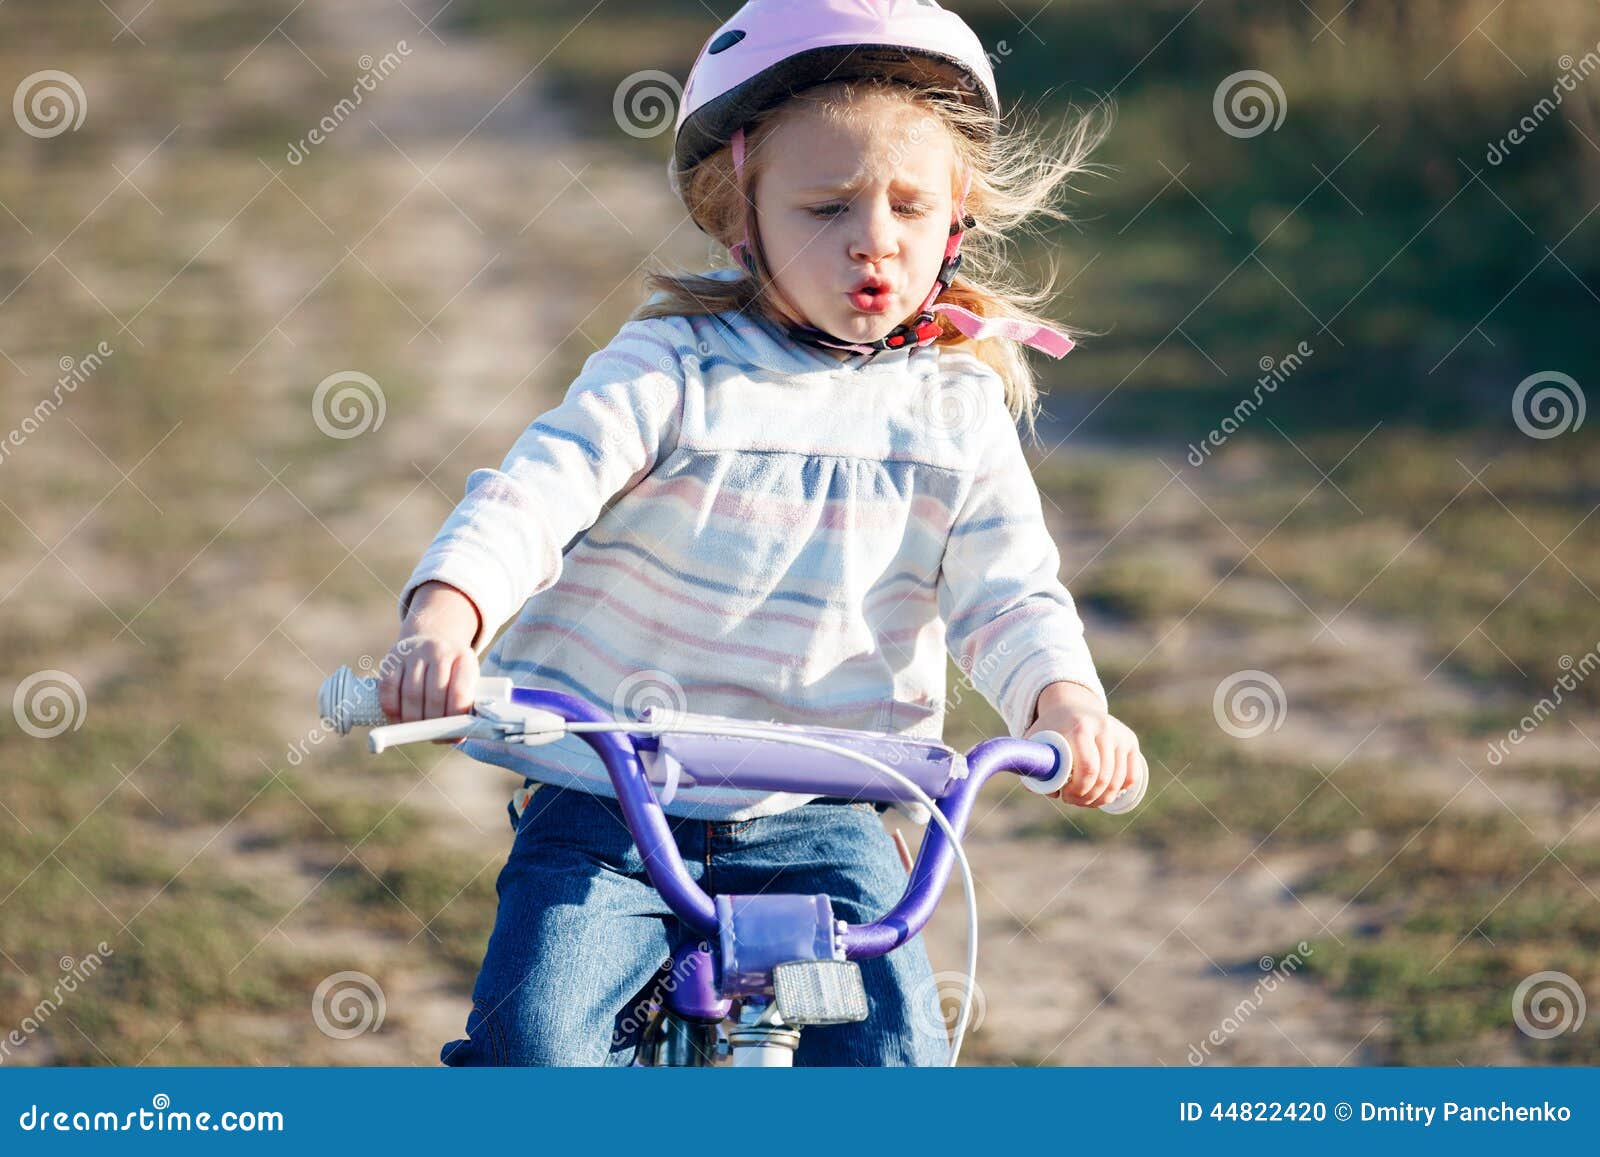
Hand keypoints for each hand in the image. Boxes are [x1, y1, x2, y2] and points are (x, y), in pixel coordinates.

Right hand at [377, 633, 478, 742]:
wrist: (432, 639)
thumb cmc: (452, 671)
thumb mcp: (467, 681)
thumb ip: (464, 705)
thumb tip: (455, 735)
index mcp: (464, 658)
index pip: (459, 693)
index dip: (454, 719)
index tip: (453, 735)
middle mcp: (438, 651)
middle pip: (433, 696)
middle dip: (432, 724)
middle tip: (432, 735)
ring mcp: (414, 652)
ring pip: (410, 695)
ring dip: (412, 720)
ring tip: (415, 730)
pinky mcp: (392, 658)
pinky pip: (388, 688)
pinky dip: (392, 709)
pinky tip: (398, 719)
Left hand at [1025, 681, 1142, 807]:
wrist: (1070, 707)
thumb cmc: (1050, 731)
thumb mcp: (1035, 741)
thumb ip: (1034, 765)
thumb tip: (1050, 792)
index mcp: (1079, 727)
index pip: (1088, 769)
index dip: (1078, 791)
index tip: (1065, 796)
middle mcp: (1103, 728)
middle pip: (1104, 777)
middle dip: (1088, 798)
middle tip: (1074, 801)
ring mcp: (1119, 733)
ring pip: (1118, 780)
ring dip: (1102, 798)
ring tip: (1087, 800)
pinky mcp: (1130, 740)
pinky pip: (1132, 776)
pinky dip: (1119, 790)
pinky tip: (1105, 793)